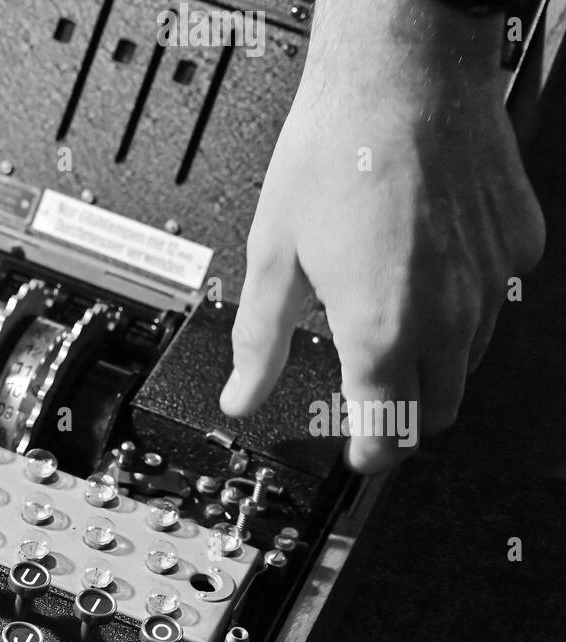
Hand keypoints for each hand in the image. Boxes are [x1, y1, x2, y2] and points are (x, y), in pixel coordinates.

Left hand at [221, 0, 544, 472]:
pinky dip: (465, 312)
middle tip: (366, 403)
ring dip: (433, 371)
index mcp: (382, 329)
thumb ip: (258, 343)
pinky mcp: (517, 244)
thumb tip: (240, 394)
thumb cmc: (335, 150)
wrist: (404, 69)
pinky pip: (496, 305)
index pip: (388, 436)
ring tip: (389, 337)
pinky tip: (426, 280)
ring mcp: (491, 280)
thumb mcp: (274, 257)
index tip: (351, 452)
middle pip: (437, 413)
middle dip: (401, 422)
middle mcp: (449, 315)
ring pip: (471, 365)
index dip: (365, 455)